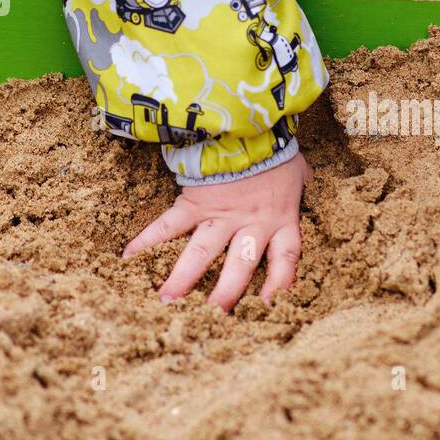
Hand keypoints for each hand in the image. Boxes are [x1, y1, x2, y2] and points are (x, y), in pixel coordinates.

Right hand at [123, 152, 309, 310]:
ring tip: (166, 304)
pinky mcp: (194, 199)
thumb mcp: (300, 171)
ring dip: (183, 279)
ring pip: (201, 253)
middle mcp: (250, 224)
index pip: (284, 260)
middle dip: (224, 296)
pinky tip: (129, 258)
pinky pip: (169, 223)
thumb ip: (302, 186)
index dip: (278, 286)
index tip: (268, 307)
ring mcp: (219, 214)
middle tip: (209, 319)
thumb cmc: (277, 147)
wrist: (250, 120)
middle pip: (238, 268)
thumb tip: (310, 185)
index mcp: (280, 220)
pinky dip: (148, 239)